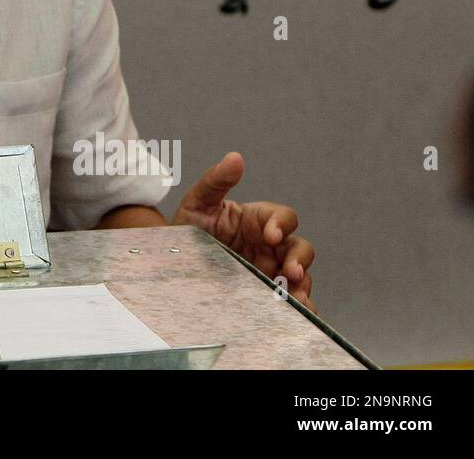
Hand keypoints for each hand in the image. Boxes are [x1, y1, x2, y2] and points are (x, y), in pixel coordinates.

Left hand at [172, 151, 316, 312]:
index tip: (270, 235)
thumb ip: (216, 180)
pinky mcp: (265, 295)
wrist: (172, 264)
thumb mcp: (197, 203)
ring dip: (301, 287)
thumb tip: (235, 158)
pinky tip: (292, 315)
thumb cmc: (188, 230)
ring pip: (299, 278)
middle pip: (300, 249)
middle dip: (299, 259)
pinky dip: (297, 309)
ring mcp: (269, 272)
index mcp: (258, 221)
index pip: (283, 218)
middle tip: (289, 272)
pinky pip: (288, 303)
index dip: (283, 224)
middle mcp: (270, 247)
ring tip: (293, 299)